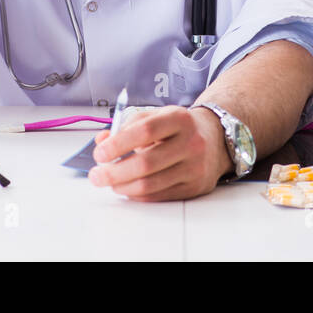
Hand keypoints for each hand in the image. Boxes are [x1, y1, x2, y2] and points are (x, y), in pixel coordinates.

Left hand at [87, 106, 231, 201]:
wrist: (215, 139)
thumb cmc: (178, 128)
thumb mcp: (156, 116)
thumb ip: (127, 126)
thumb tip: (102, 142)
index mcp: (179, 119)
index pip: (145, 131)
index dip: (119, 144)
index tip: (100, 153)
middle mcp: (190, 143)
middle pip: (146, 163)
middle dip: (114, 172)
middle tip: (96, 175)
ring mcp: (194, 167)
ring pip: (151, 184)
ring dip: (122, 186)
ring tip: (109, 182)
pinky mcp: (194, 187)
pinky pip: (158, 196)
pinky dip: (137, 194)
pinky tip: (127, 188)